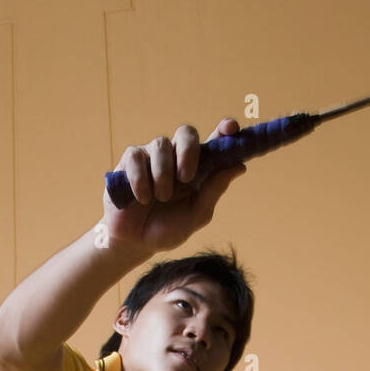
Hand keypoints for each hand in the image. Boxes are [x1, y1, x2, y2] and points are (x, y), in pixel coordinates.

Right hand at [101, 117, 246, 253]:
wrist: (136, 242)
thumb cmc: (168, 228)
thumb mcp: (195, 215)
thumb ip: (213, 190)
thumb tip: (240, 166)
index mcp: (198, 168)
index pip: (214, 141)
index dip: (224, 130)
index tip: (231, 127)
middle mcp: (176, 157)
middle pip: (186, 132)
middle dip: (189, 151)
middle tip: (186, 177)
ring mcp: (153, 156)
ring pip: (161, 145)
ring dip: (163, 174)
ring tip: (161, 197)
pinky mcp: (130, 161)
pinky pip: (136, 157)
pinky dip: (140, 179)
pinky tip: (142, 198)